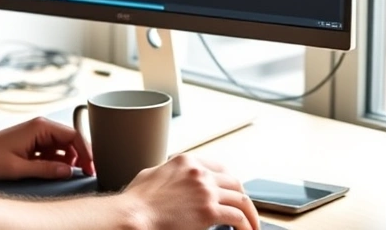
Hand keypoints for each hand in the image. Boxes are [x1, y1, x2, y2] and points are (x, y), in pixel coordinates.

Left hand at [0, 117, 93, 180]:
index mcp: (39, 127)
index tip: (92, 167)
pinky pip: (52, 151)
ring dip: (69, 160)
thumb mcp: (18, 168)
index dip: (87, 151)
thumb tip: (69, 172)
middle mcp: (40, 127)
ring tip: (73, 175)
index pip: (73, 135)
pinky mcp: (31, 143)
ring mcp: (36, 135)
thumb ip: (46, 170)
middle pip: (71, 140)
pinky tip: (57, 172)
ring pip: (62, 147)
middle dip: (81, 157)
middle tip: (87, 174)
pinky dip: (57, 161)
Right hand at [119, 154, 260, 229]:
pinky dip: (246, 225)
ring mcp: (205, 190)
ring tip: (251, 225)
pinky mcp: (209, 211)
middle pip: (234, 181)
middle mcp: (199, 172)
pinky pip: (237, 217)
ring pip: (241, 199)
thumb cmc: (136, 201)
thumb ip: (167, 173)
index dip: (229, 181)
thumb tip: (169, 178)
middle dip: (242, 196)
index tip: (231, 192)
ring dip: (249, 214)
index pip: (218, 167)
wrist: (133, 215)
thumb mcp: (151, 175)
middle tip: (245, 210)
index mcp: (186, 161)